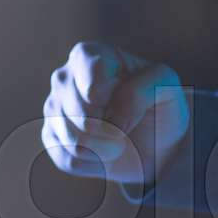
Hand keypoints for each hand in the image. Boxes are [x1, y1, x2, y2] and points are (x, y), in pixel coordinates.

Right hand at [42, 42, 189, 185]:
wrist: (155, 141)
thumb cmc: (159, 105)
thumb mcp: (166, 86)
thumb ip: (139, 92)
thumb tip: (110, 122)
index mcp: (89, 55)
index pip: (89, 73)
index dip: (114, 97)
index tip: (132, 102)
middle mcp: (64, 77)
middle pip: (80, 112)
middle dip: (113, 130)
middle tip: (129, 129)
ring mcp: (53, 108)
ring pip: (73, 138)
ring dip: (107, 149)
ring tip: (120, 142)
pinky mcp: (51, 138)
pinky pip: (68, 158)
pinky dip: (96, 163)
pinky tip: (105, 153)